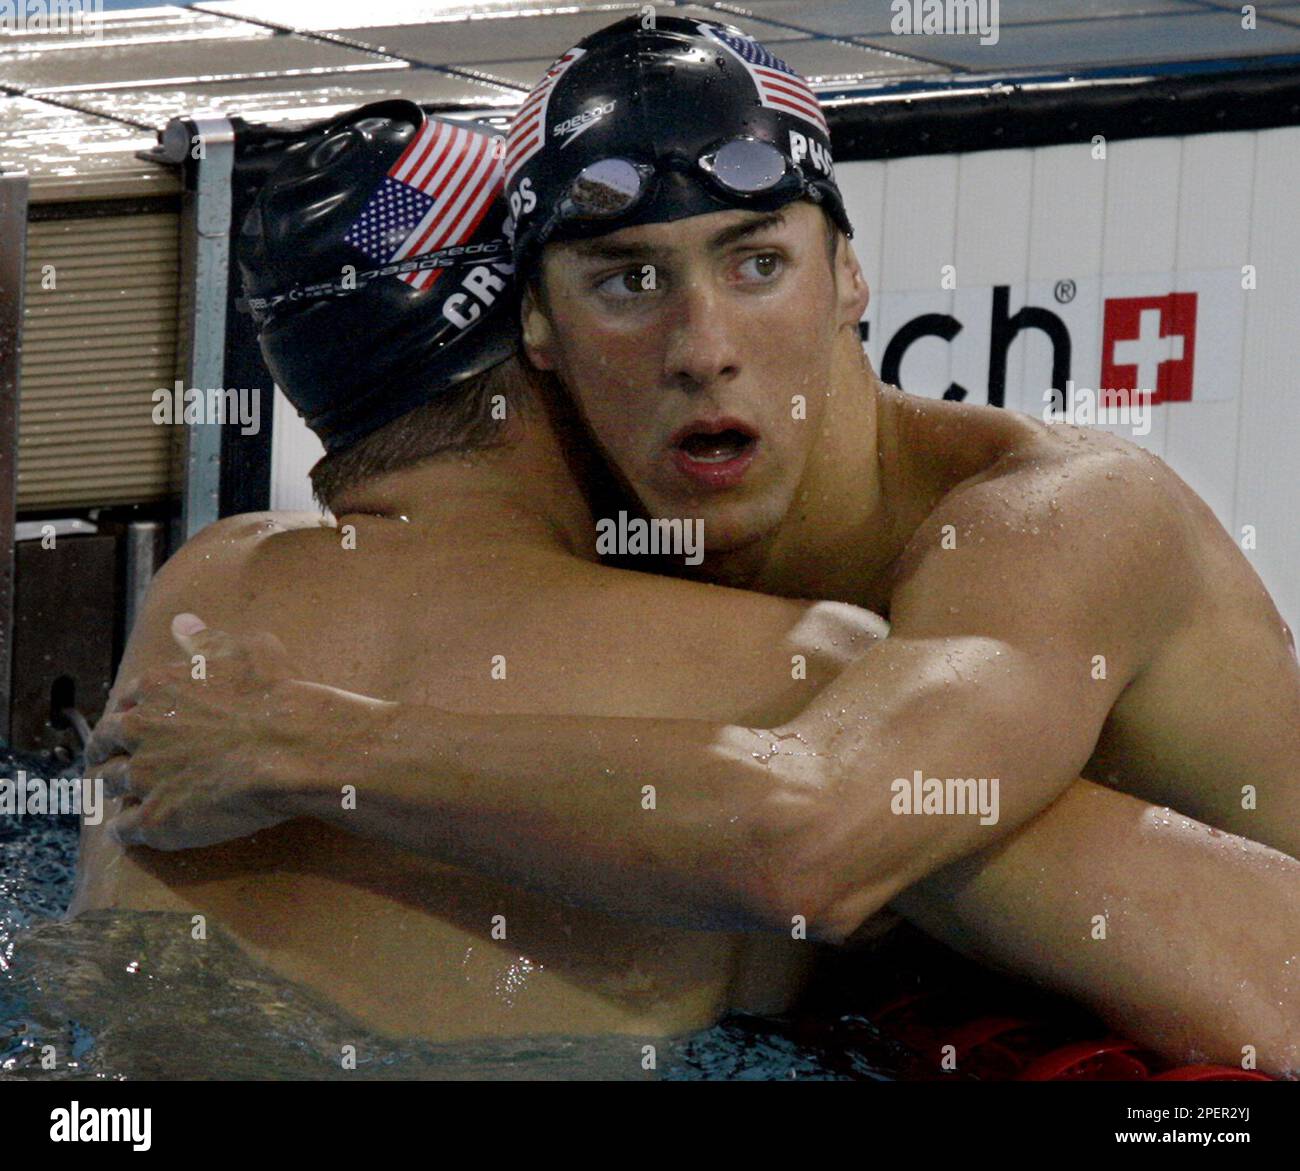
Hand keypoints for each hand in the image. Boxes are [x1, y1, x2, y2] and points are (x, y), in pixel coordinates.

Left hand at [88, 613, 348, 849]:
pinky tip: (130, 831)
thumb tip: (182, 622)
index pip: (123, 703)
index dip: (127, 715)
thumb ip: (206, 639)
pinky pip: (123, 829)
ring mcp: (144, 776)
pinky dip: (124, 830)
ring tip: (123, 797)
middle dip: (105, 753)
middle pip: (103, 745)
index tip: (130, 724)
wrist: (294, 749)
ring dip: (115, 790)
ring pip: (109, 786)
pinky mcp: (156, 819)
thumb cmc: (276, 697)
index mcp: (157, 689)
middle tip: (111, 761)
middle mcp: (139, 730)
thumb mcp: (243, 651)